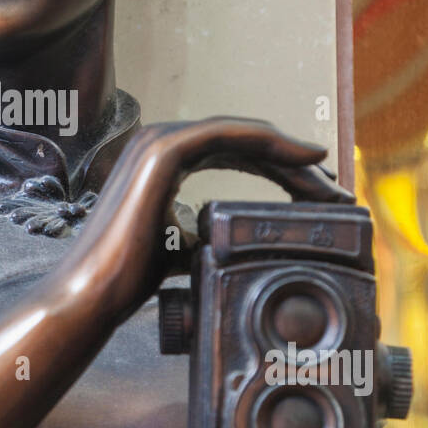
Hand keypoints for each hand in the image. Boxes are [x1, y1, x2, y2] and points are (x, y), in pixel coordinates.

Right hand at [66, 117, 352, 323]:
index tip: (317, 192)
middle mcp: (159, 143)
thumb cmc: (131, 278)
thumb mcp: (185, 248)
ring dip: (289, 152)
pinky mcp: (162, 151)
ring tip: (326, 179)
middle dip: (292, 163)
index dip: (279, 167)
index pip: (234, 152)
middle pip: (244, 142)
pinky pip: (227, 134)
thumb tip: (247, 241)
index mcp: (164, 162)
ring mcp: (158, 142)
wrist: (94, 293)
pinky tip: (301, 156)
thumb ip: (211, 233)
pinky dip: (268, 141)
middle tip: (333, 188)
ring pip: (241, 134)